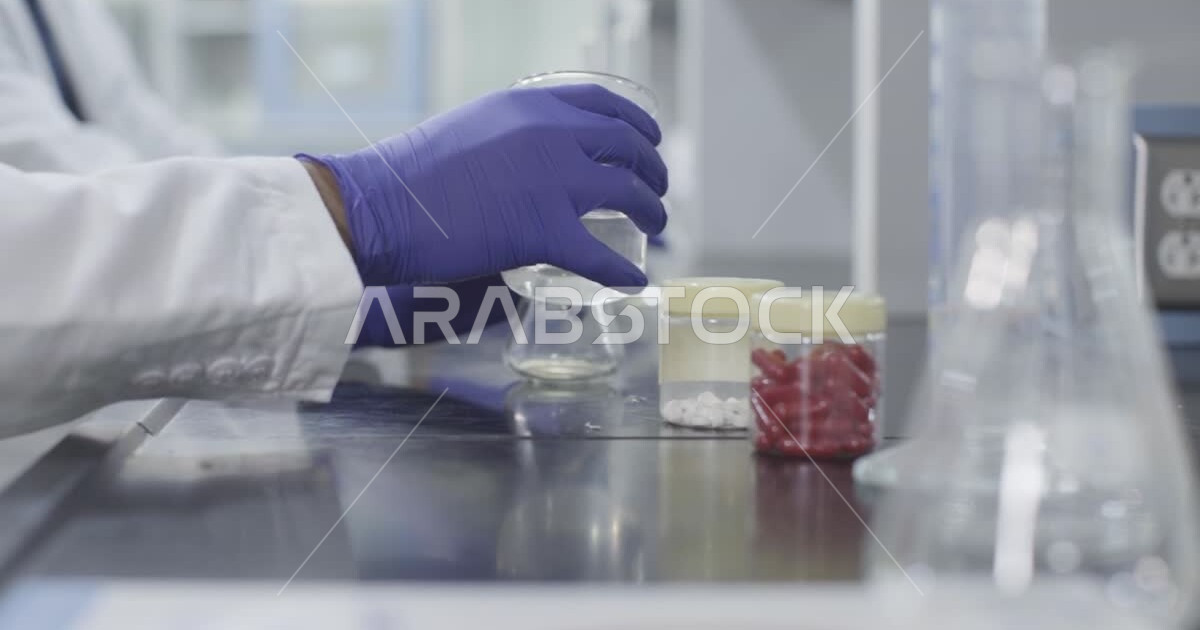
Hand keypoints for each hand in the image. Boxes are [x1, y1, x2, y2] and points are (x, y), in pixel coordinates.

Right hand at [299, 84, 667, 287]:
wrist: (378, 205)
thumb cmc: (409, 174)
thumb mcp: (471, 129)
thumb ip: (511, 137)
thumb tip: (536, 161)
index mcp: (531, 104)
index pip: (603, 104)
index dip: (637, 124)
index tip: (649, 140)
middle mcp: (551, 134)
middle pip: (627, 146)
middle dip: (653, 170)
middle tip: (658, 189)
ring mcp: (551, 181)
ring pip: (628, 193)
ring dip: (652, 211)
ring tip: (656, 228)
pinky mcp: (541, 230)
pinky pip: (598, 255)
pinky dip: (621, 271)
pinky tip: (633, 280)